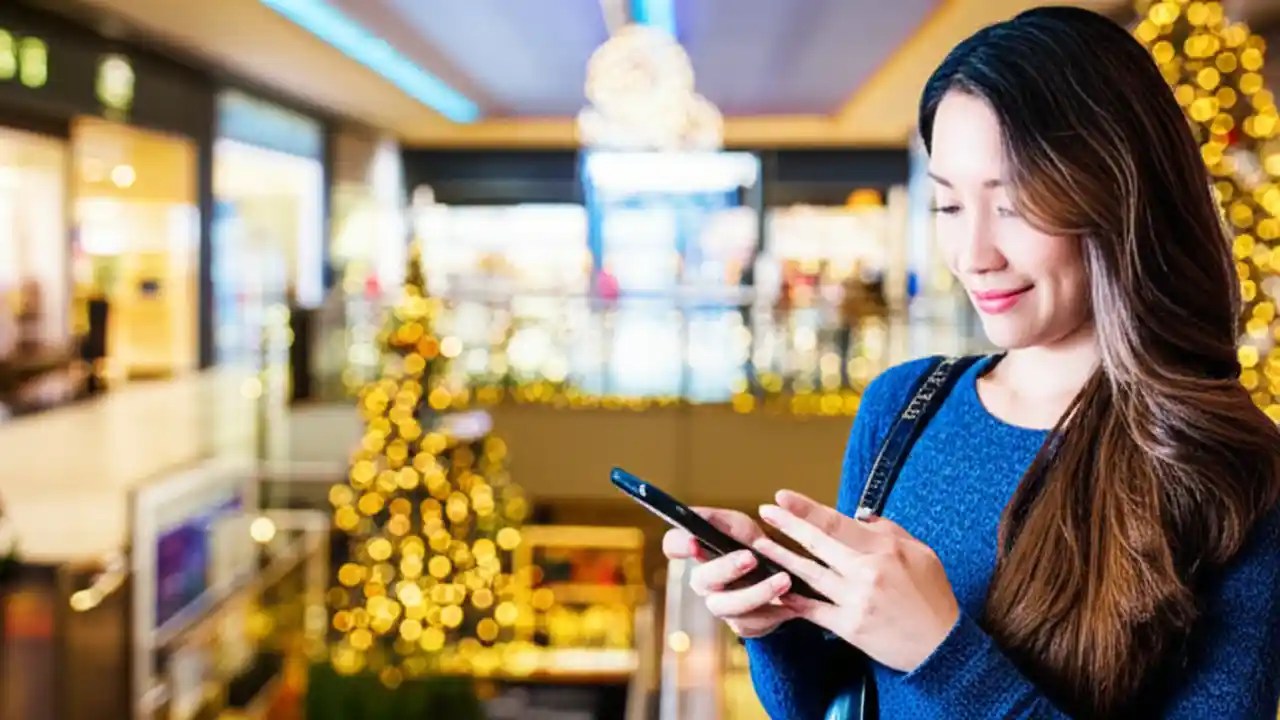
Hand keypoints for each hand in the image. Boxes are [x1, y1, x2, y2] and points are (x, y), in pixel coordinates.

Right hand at [661, 507, 797, 637]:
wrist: (783, 581)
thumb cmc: (754, 546)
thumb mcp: (740, 527)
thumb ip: (720, 520)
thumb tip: (696, 515)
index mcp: (699, 552)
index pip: (673, 545)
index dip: (679, 544)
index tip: (694, 541)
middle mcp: (705, 582)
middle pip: (701, 579)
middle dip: (726, 568)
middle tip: (751, 558)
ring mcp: (722, 606)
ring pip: (728, 605)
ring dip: (758, 592)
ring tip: (784, 580)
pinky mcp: (743, 626)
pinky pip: (753, 623)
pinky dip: (775, 611)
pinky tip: (792, 603)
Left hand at [755, 490, 958, 671]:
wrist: (942, 647)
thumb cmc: (932, 598)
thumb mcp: (921, 553)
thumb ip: (889, 531)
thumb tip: (860, 516)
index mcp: (886, 549)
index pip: (838, 522)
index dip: (807, 508)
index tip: (783, 497)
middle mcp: (868, 571)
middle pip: (819, 542)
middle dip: (788, 524)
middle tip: (764, 511)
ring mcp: (857, 600)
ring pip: (810, 573)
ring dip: (781, 558)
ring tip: (759, 546)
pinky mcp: (850, 627)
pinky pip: (814, 610)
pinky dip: (793, 599)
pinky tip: (775, 588)